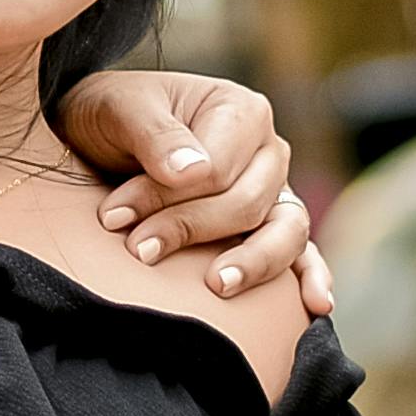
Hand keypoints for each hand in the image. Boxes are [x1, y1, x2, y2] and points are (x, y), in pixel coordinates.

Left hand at [59, 70, 326, 306]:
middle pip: (247, 205)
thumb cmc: (114, 115)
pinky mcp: (268, 225)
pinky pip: (301, 252)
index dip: (167, 199)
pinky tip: (315, 304)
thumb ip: (156, 136)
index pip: (218, 171)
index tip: (113, 216)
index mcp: (242, 112)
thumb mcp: (120, 110)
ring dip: (252, 263)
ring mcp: (274, 191)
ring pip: (284, 233)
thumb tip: (194, 174)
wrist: (99, 133)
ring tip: (216, 285)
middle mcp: (268, 151)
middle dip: (189, 230)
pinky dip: (311, 276)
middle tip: (138, 250)